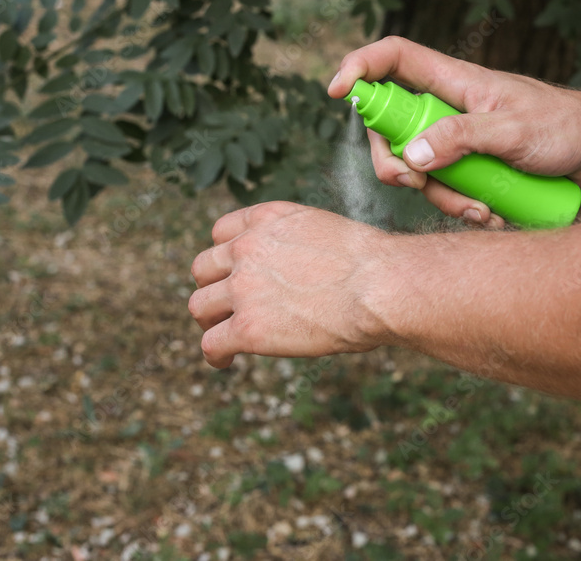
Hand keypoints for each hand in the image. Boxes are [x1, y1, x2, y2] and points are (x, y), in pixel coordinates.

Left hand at [188, 202, 388, 367]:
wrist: (380, 285)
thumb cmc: (371, 264)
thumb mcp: (324, 231)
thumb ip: (297, 244)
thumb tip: (303, 269)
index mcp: (267, 219)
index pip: (221, 231)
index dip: (224, 255)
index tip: (232, 272)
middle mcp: (247, 248)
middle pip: (203, 268)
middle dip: (213, 287)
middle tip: (227, 306)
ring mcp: (243, 288)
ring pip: (200, 306)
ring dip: (211, 321)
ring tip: (224, 335)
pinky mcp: (248, 327)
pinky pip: (211, 343)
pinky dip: (215, 354)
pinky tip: (225, 361)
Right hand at [327, 36, 580, 226]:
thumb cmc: (564, 126)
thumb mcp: (514, 131)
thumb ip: (462, 138)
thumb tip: (413, 155)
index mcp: (455, 81)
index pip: (394, 58)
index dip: (360, 67)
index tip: (336, 92)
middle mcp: (447, 107)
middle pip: (390, 127)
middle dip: (395, 162)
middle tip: (415, 183)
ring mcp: (455, 139)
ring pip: (417, 168)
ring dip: (440, 196)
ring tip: (483, 210)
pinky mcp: (468, 166)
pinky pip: (443, 189)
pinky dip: (460, 206)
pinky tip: (492, 215)